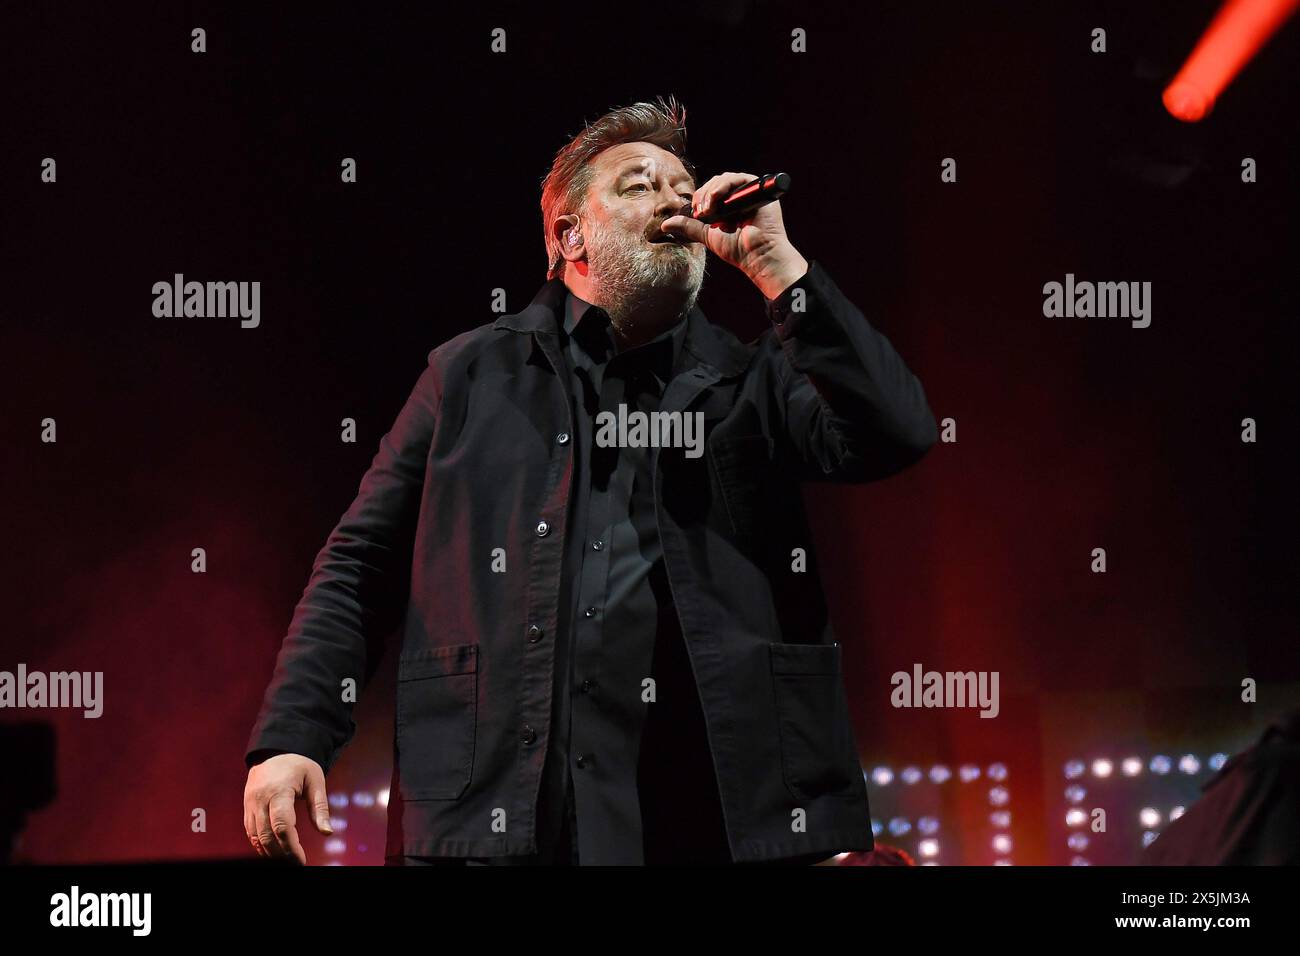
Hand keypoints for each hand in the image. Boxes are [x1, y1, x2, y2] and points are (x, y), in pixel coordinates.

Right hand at [243, 752, 332, 863]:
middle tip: (295, 863)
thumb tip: (327, 832)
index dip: (291, 846)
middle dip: (281, 854)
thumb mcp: (315, 780)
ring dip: (270, 852)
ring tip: (286, 861)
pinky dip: (260, 845)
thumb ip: (320, 807)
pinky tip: (273, 852)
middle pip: (267, 834)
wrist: (274, 750)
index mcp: (279, 790)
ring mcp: (250, 804)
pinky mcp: (247, 808)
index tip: (301, 860)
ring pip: (256, 836)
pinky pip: (251, 832)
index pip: (282, 825)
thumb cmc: (299, 764)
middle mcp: (260, 799)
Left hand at [660, 170, 808, 299]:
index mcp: (728, 205)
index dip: (699, 198)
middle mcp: (739, 196)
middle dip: (703, 195)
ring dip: (711, 192)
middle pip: (715, 183)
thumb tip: (665, 224)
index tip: (695, 213)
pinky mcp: (758, 189)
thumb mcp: (707, 235)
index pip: (709, 191)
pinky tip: (716, 200)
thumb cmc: (737, 249)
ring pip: (724, 179)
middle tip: (700, 213)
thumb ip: (689, 226)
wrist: (757, 256)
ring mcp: (749, 191)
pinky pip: (738, 178)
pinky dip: (723, 187)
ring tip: (708, 210)